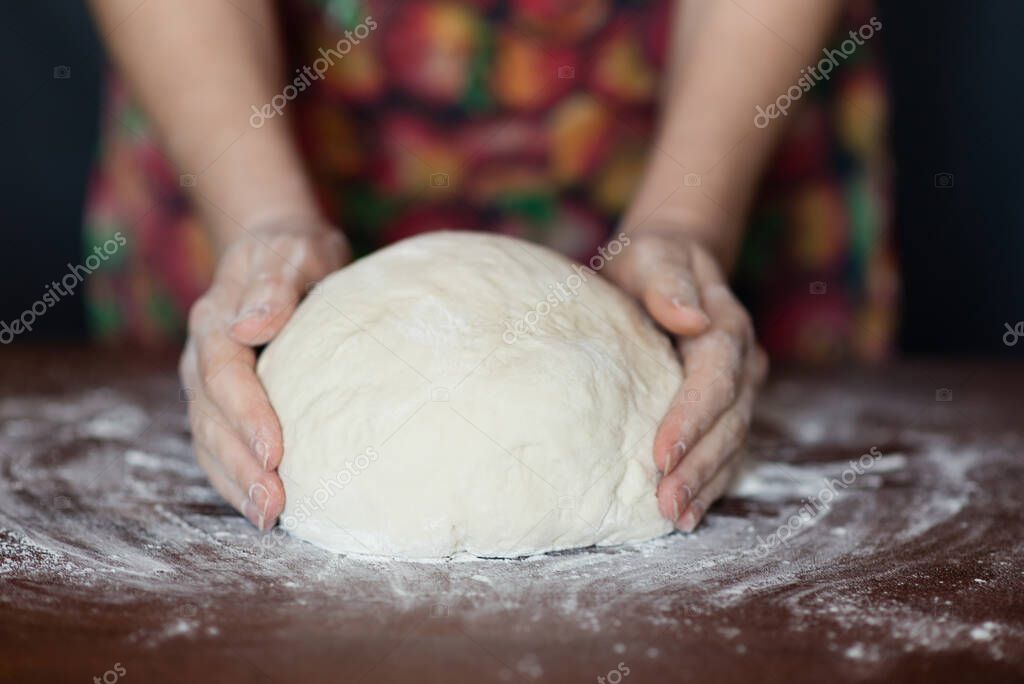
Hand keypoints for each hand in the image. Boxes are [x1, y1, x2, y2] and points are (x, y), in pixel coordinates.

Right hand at [178, 219, 350, 529]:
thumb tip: (251, 326)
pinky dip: (234, 480)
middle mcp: (202, 357)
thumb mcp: (293, 253)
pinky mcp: (222, 402)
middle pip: (211, 418)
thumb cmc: (295, 252)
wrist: (279, 250)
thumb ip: (275, 286)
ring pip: (209, 440)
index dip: (247, 415)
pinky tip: (260, 509)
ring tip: (268, 519)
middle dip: (240, 466)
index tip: (276, 453)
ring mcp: (206, 384)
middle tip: (273, 506)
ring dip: (235, 483)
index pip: (225, 374)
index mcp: (216, 320)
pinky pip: (218, 446)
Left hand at [604, 228, 767, 531]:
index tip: (660, 455)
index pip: (715, 379)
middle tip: (666, 505)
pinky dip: (708, 484)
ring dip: (706, 485)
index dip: (691, 419)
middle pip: (729, 422)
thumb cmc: (650, 260)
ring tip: (676, 519)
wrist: (667, 265)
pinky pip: (723, 452)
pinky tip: (686, 514)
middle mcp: (741, 363)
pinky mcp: (723, 410)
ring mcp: (738, 391)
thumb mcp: (651, 254)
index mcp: (726, 326)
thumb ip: (668, 282)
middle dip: (700, 467)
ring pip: (731, 445)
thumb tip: (690, 318)